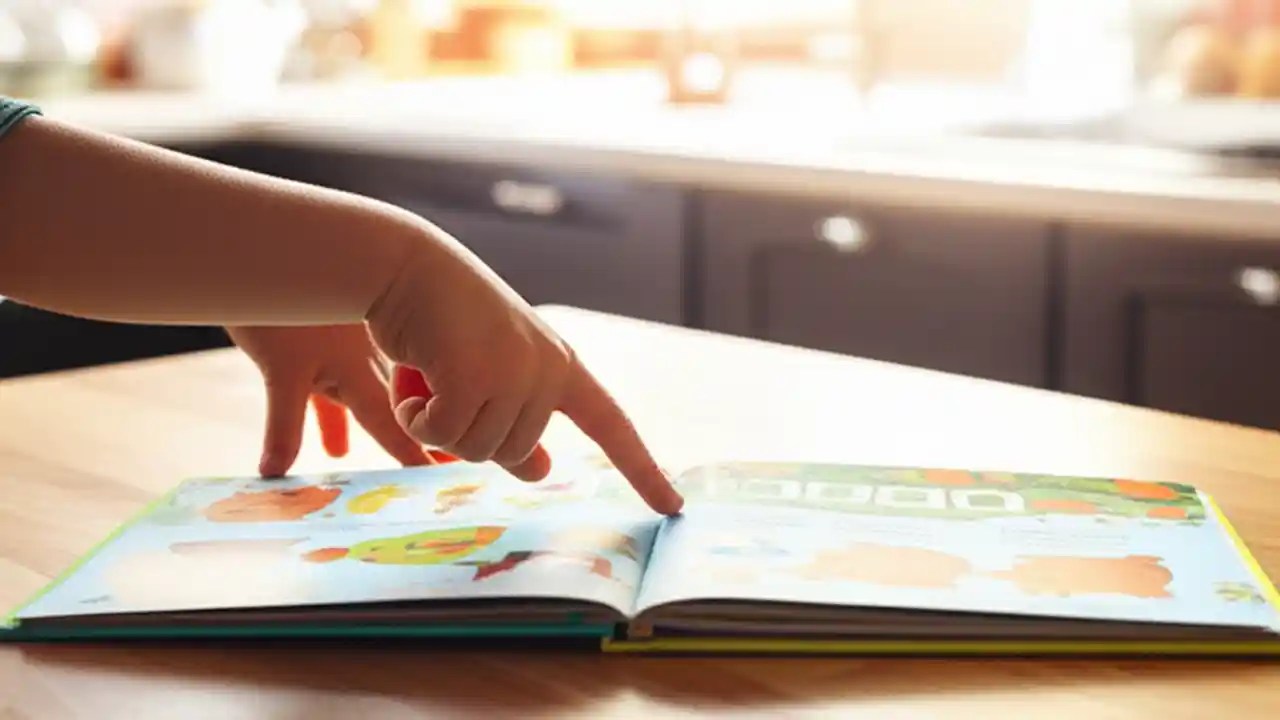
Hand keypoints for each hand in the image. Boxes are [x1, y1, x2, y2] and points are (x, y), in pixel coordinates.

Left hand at [227, 324, 430, 475]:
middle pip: (396, 408)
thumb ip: (284, 424)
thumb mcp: (281, 369)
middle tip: (448, 460)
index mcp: (356, 371)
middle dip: (420, 434)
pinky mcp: (316, 342)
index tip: (445, 471)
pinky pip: (334, 391)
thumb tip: (274, 471)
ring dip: (384, 425)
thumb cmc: (276, 309)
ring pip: (374, 395)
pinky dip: (335, 419)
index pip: (393, 424)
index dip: (415, 450)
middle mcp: (359, 361)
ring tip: (408, 463)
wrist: (270, 249)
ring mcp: (342, 349)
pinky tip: (334, 445)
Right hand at [366, 232, 683, 514]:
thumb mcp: (489, 375)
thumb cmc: (445, 321)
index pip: (612, 425)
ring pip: (474, 450)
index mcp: (562, 367)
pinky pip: (442, 434)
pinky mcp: (475, 376)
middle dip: (464, 428)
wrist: (406, 264)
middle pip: (510, 454)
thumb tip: (543, 472)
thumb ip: (516, 425)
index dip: (642, 470)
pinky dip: (414, 416)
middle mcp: (549, 370)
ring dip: (434, 420)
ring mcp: (516, 372)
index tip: (674, 506)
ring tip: (427, 369)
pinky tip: (408, 373)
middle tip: (443, 377)